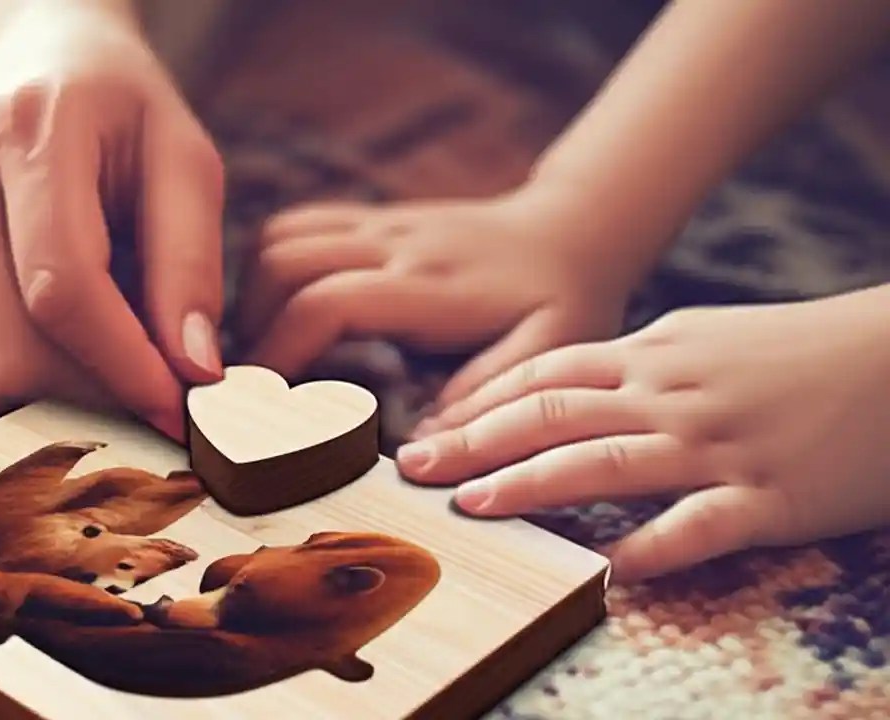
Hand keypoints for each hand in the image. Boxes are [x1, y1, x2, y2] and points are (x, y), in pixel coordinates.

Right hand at [0, 2, 224, 437]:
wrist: (38, 63)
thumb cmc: (124, 119)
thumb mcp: (185, 166)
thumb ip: (191, 266)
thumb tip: (193, 375)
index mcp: (30, 127)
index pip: (62, 289)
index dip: (123, 367)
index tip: (174, 407)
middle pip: (3, 348)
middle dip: (84, 396)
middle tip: (137, 393)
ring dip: (36, 400)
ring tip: (90, 369)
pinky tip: (36, 354)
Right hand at [234, 186, 642, 403]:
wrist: (572, 232)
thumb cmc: (561, 303)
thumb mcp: (548, 356)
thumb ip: (487, 398)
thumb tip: (420, 448)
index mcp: (430, 285)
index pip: (327, 302)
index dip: (282, 352)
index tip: (267, 405)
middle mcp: (395, 244)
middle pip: (284, 261)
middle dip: (252, 325)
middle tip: (253, 385)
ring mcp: (378, 225)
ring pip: (279, 236)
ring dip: (253, 295)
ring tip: (264, 355)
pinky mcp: (368, 221)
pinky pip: (294, 225)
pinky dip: (268, 268)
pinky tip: (279, 316)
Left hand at [398, 288, 889, 582]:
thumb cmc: (798, 351)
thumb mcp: (703, 337)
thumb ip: (636, 363)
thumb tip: (570, 385)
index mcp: (654, 353)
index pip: (545, 373)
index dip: (478, 405)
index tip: (427, 431)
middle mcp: (672, 393)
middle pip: (554, 413)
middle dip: (476, 442)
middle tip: (416, 470)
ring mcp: (718, 443)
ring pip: (608, 460)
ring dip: (534, 485)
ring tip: (476, 508)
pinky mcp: (771, 493)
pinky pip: (702, 525)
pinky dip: (653, 548)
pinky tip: (610, 570)